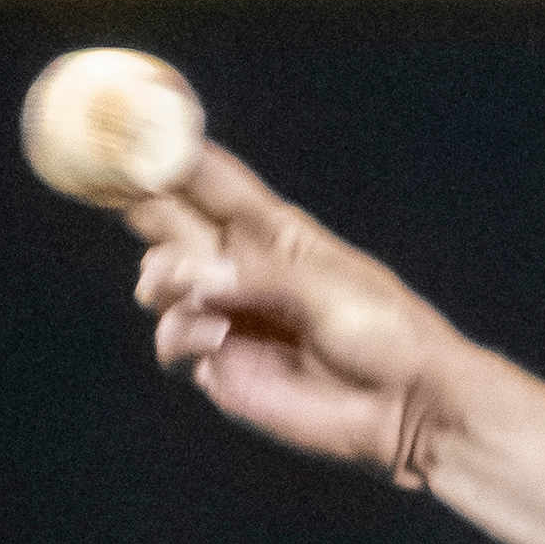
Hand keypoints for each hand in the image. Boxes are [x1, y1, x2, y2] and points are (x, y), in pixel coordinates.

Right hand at [124, 145, 479, 485]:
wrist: (409, 408)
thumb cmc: (387, 335)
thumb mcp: (326, 289)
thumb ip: (256, 277)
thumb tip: (194, 278)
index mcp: (272, 232)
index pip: (210, 181)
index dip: (170, 157)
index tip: (135, 135)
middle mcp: (240, 266)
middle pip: (169, 223)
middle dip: (147, 212)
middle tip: (142, 210)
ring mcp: (227, 314)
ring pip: (160, 280)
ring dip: (164, 279)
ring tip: (193, 290)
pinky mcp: (222, 364)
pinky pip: (175, 338)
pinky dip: (181, 333)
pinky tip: (214, 338)